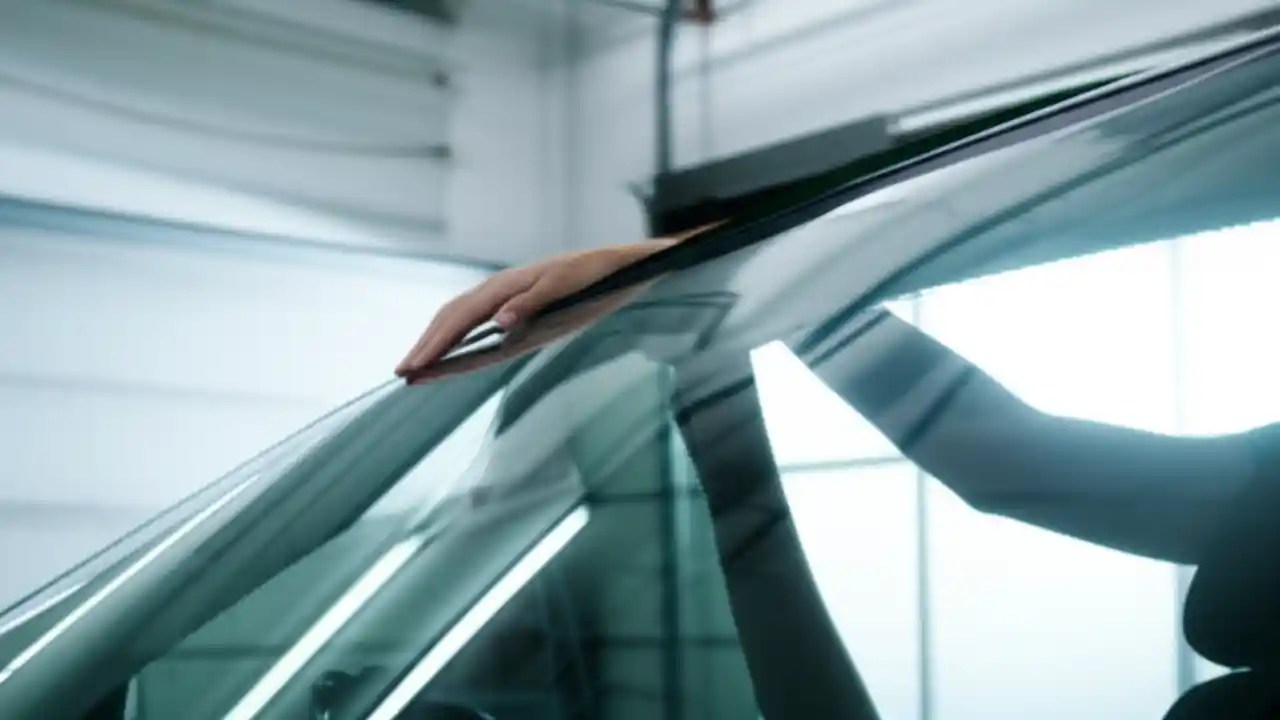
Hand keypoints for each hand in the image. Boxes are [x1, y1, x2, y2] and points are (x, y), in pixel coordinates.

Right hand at [394, 241, 673, 377]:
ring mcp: (506, 299)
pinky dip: (457, 341)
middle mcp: (499, 291)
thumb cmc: (594, 275)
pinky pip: (478, 325)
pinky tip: (450, 355)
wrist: (616, 264)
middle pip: (451, 318)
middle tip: (401, 373)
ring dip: (435, 342)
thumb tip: (498, 322)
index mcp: (507, 286)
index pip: (461, 317)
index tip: (414, 367)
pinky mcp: (516, 308)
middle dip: (425, 345)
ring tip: (414, 367)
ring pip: (458, 318)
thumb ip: (532, 302)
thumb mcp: (568, 285)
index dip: (436, 343)